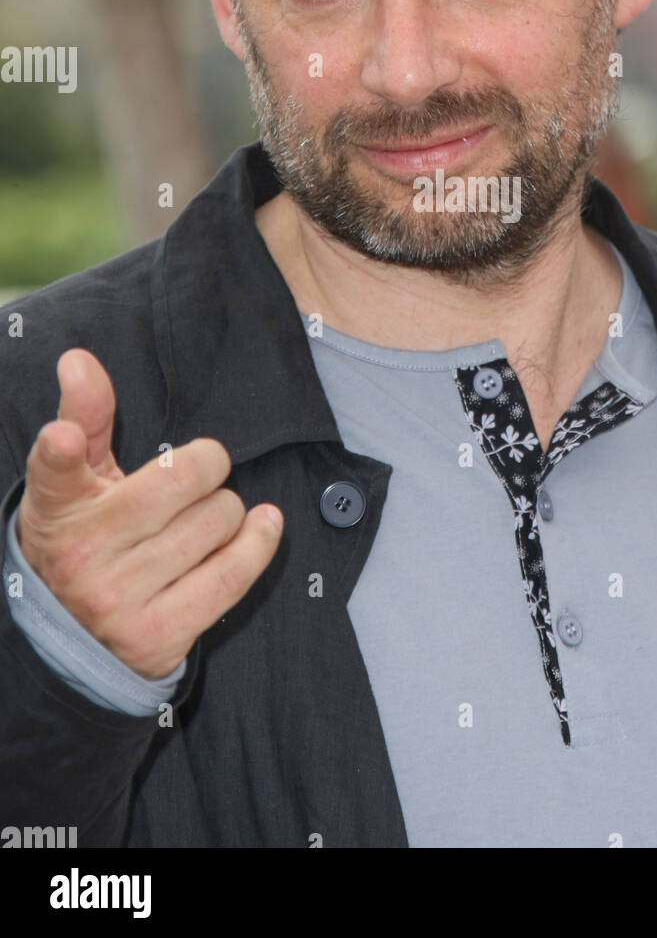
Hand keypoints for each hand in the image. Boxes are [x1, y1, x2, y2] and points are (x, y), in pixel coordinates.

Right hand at [15, 348, 282, 678]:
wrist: (78, 637)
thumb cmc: (90, 536)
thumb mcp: (80, 479)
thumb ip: (87, 415)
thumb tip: (79, 358)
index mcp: (58, 506)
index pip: (54, 469)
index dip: (60, 449)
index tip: (63, 438)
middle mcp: (82, 554)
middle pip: (184, 479)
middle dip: (206, 470)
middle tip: (196, 481)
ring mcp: (117, 600)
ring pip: (216, 521)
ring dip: (227, 511)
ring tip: (206, 519)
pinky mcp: (156, 636)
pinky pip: (232, 574)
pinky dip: (259, 542)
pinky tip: (262, 525)